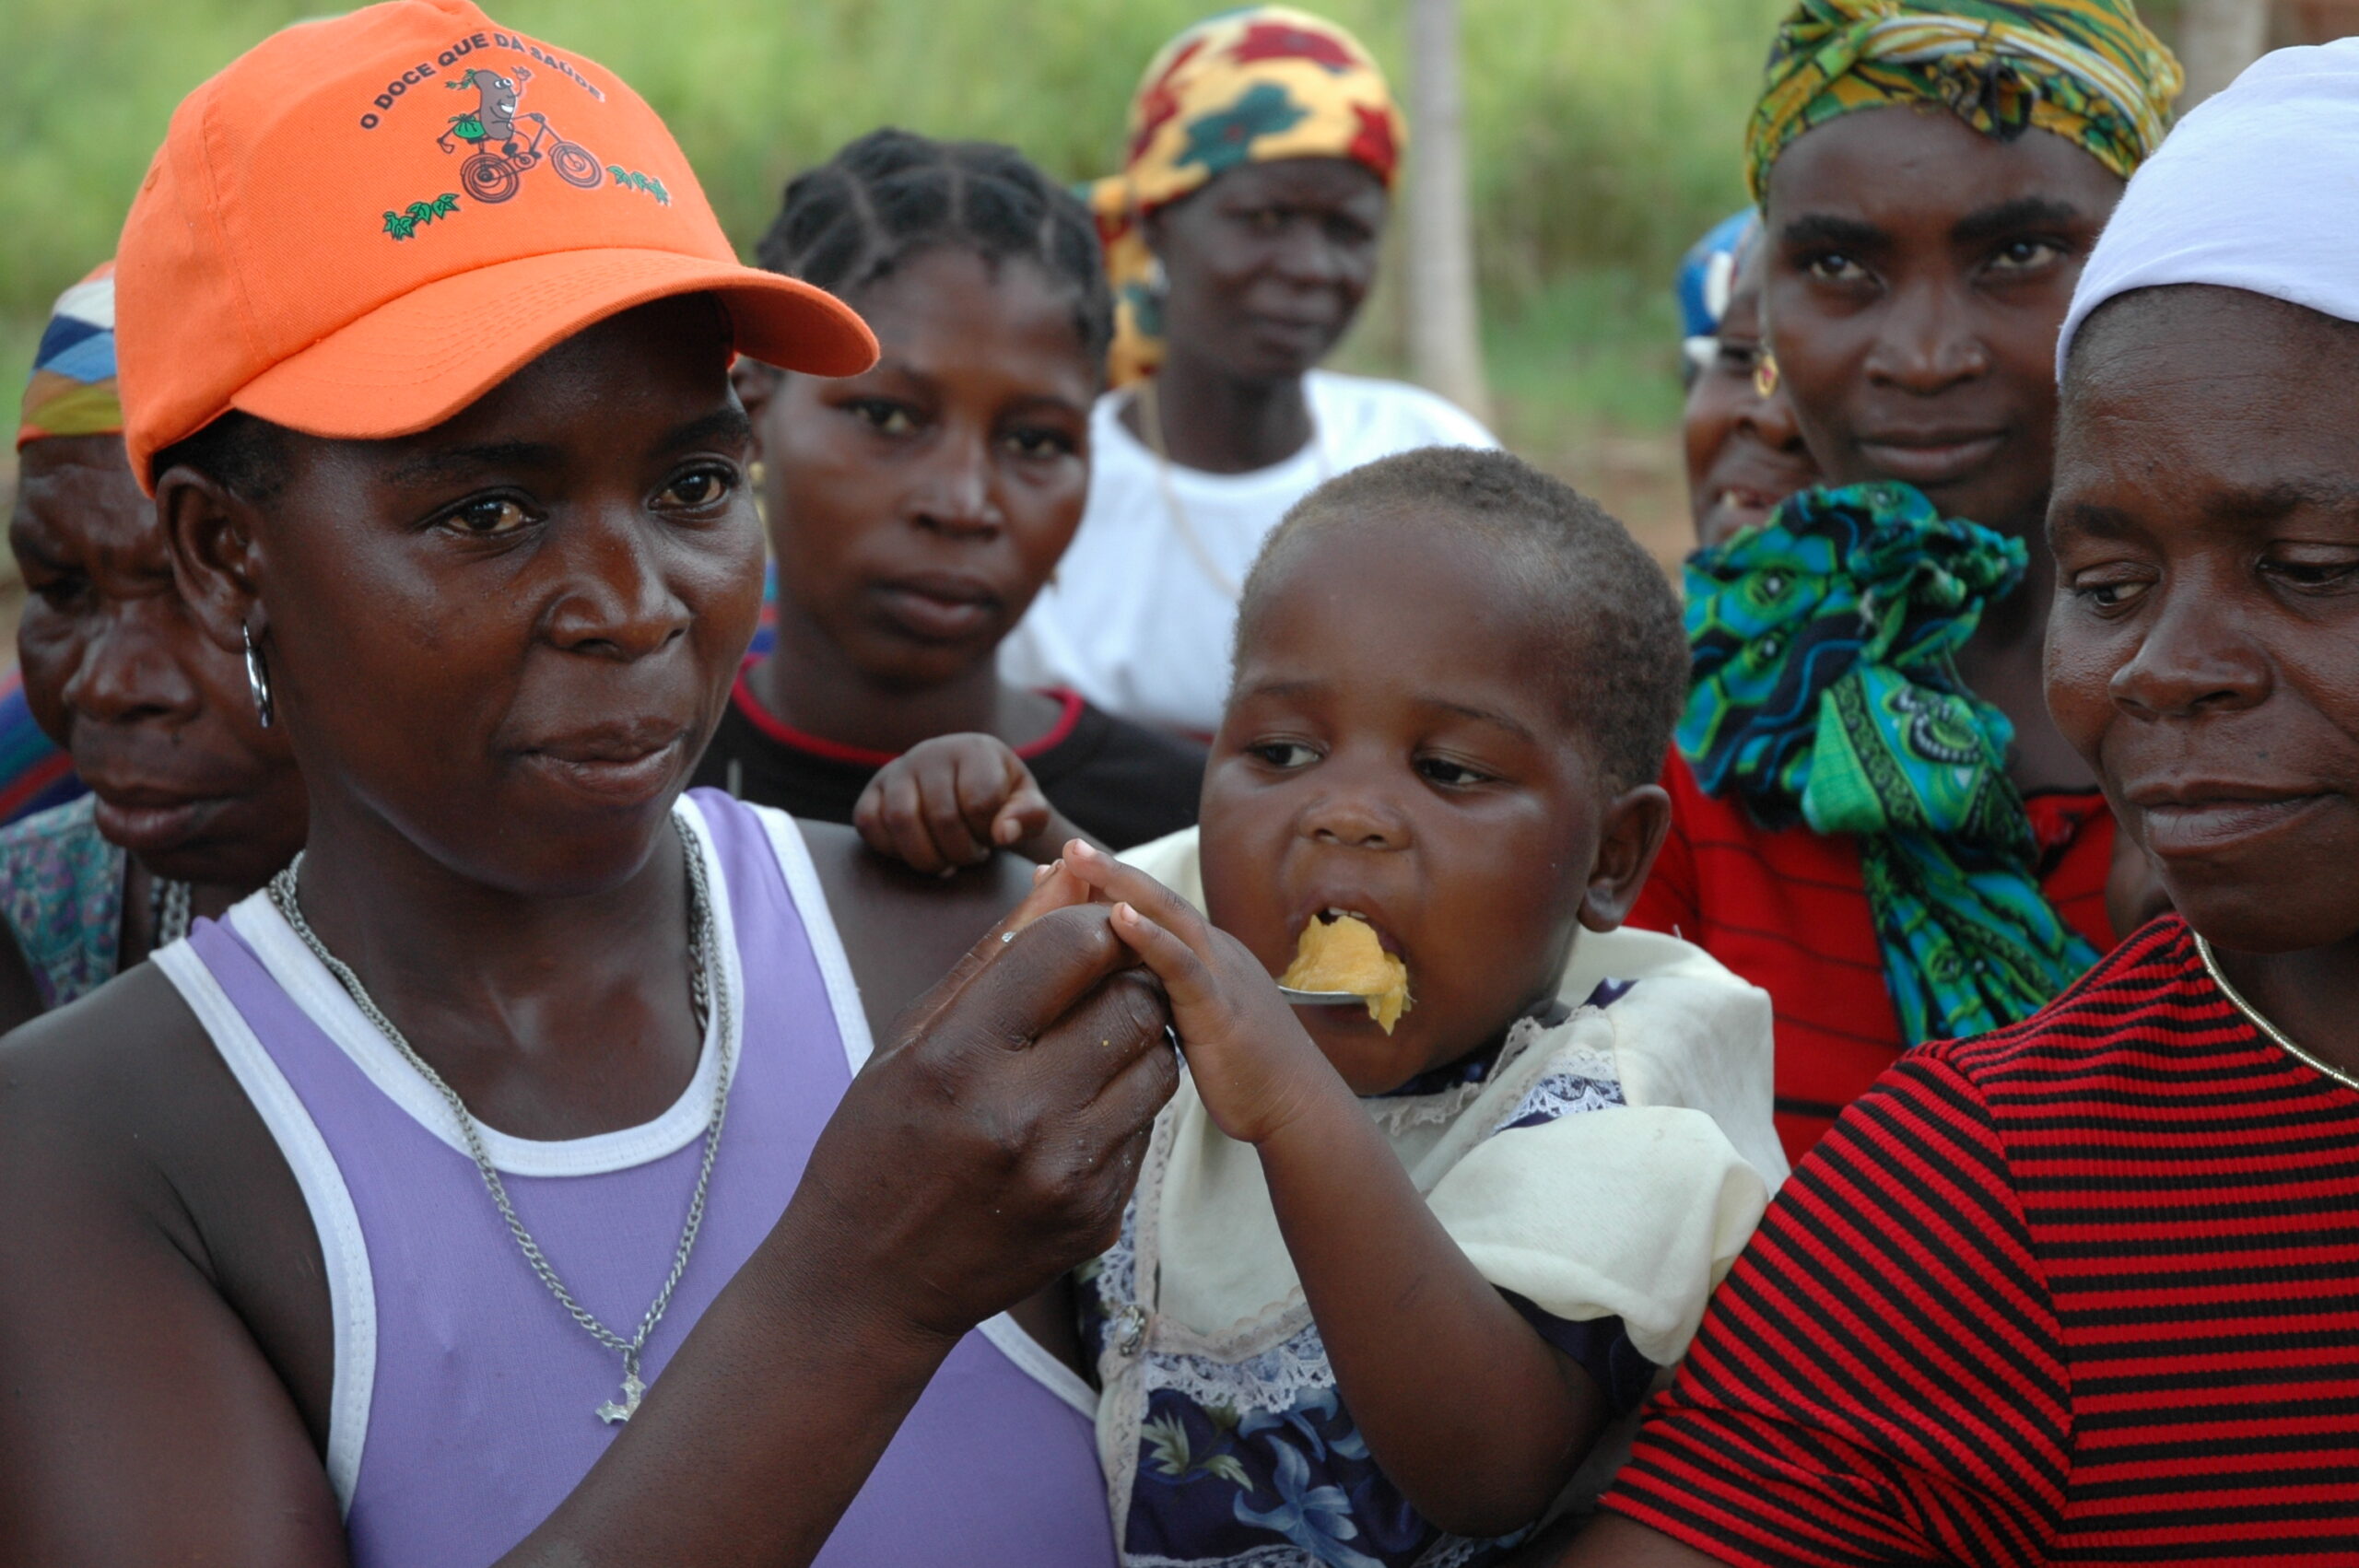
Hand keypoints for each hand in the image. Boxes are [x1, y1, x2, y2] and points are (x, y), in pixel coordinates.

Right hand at [786, 883, 1179, 1342]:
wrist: (867, 1283)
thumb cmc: (880, 1141)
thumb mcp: (914, 1036)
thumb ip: (999, 951)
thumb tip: (1067, 871)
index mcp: (958, 1059)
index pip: (1073, 949)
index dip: (1094, 923)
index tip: (1087, 930)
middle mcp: (1019, 1119)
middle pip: (1135, 1003)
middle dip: (1125, 979)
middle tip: (1096, 986)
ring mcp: (1067, 1177)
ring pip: (1159, 1065)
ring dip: (1134, 1042)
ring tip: (1082, 1050)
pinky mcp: (1097, 1219)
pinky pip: (1145, 1129)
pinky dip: (1120, 1107)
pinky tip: (1069, 1118)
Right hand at [855, 733, 1071, 874]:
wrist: (964, 785)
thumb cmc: (1002, 800)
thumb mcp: (1028, 805)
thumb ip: (1030, 816)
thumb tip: (1003, 833)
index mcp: (976, 750)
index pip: (980, 801)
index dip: (988, 833)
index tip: (993, 836)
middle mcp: (932, 752)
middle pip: (942, 816)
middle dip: (961, 852)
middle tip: (971, 856)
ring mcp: (897, 769)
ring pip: (900, 820)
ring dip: (927, 857)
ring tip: (946, 861)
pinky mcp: (872, 791)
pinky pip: (869, 823)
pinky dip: (892, 850)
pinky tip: (918, 852)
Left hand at [1059, 840, 1335, 1146]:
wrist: (1300, 1110)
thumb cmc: (1245, 1075)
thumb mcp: (1196, 1026)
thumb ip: (1165, 1001)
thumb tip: (1118, 994)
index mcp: (1207, 957)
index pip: (1151, 910)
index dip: (1107, 889)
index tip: (1059, 874)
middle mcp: (1215, 953)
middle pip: (1157, 897)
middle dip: (1109, 868)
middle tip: (1065, 845)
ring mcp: (1221, 975)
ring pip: (1169, 915)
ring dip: (1120, 882)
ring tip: (1078, 858)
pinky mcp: (1220, 1009)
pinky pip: (1183, 965)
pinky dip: (1150, 937)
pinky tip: (1117, 916)